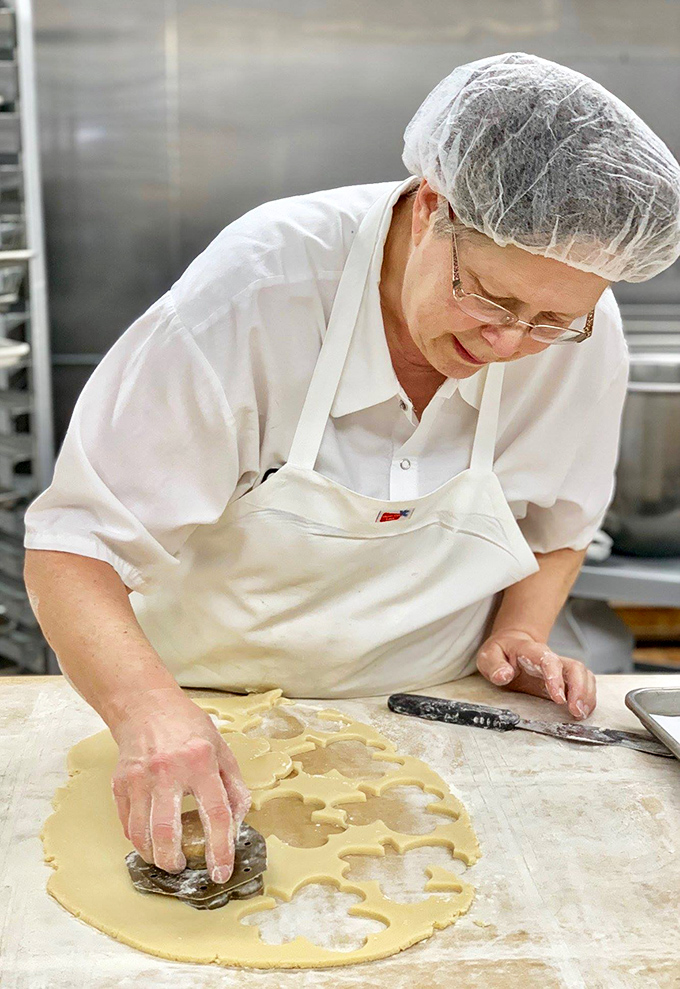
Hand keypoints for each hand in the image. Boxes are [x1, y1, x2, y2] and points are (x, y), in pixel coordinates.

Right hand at [110, 688, 250, 882]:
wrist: (147, 706)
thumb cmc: (187, 727)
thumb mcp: (221, 749)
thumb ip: (234, 786)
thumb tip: (237, 821)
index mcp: (200, 761)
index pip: (215, 813)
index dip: (220, 848)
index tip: (221, 871)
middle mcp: (167, 771)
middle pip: (167, 831)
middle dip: (175, 860)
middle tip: (183, 867)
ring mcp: (139, 778)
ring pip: (142, 833)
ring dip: (154, 856)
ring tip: (166, 859)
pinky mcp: (120, 783)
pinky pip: (127, 824)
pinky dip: (139, 840)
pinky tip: (149, 841)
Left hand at [476, 629, 595, 719]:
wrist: (512, 645)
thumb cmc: (500, 652)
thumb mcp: (488, 656)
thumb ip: (494, 665)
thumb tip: (504, 675)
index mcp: (531, 651)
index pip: (549, 660)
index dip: (556, 679)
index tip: (559, 698)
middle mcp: (550, 658)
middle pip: (574, 667)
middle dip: (579, 689)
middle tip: (576, 711)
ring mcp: (560, 668)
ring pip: (583, 674)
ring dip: (587, 695)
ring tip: (581, 714)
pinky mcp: (565, 679)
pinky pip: (584, 683)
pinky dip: (588, 697)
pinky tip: (583, 711)